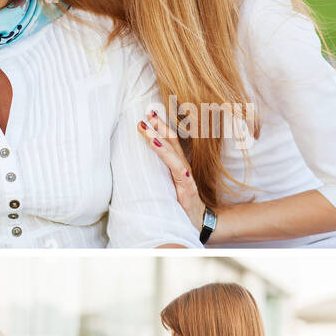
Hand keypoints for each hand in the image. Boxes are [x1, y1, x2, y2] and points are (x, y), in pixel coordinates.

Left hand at [137, 111, 204, 230]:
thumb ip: (158, 175)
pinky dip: (171, 160)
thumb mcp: (166, 186)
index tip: (148, 116)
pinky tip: (162, 149)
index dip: (160, 129)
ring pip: (174, 154)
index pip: (169, 143)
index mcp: (176, 166)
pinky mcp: (187, 188)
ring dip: (161, 140)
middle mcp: (182, 167)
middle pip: (172, 142)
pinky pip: (178, 171)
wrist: (196, 221)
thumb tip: (139, 165)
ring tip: (148, 130)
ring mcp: (186, 177)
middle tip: (147, 113)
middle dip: (160, 127)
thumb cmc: (179, 204)